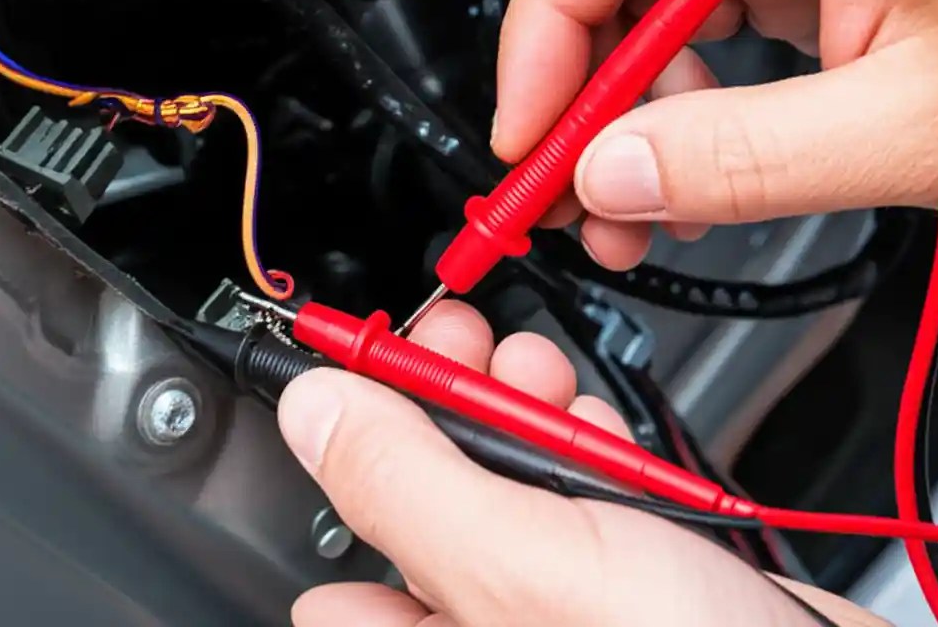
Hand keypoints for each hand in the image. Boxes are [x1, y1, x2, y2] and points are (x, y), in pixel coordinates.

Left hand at [278, 300, 886, 625]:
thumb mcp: (518, 565)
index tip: (348, 368)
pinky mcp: (623, 575)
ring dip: (515, 408)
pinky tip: (597, 425)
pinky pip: (575, 497)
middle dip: (437, 402)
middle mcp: (479, 624)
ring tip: (531, 369)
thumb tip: (315, 408)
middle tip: (453, 339)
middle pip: (418, 495)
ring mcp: (551, 602)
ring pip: (500, 484)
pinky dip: (584, 446)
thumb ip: (403, 485)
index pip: (330, 553)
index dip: (336, 447)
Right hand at [496, 0, 937, 270]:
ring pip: (666, 11)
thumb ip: (743, 156)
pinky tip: (690, 177)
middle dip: (588, 93)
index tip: (531, 133)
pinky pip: (720, 39)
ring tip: (637, 212)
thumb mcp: (917, 122)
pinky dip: (693, 115)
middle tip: (570, 190)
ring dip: (636, 119)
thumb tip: (610, 176)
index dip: (547, 31)